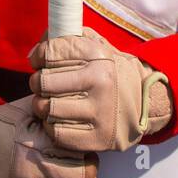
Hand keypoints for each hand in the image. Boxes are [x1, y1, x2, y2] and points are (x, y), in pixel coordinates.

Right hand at [0, 96, 96, 177]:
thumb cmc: (0, 127)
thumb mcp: (26, 111)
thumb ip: (52, 112)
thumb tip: (77, 107)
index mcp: (38, 141)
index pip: (78, 151)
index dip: (88, 152)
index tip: (87, 152)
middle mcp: (33, 166)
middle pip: (80, 176)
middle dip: (89, 172)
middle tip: (87, 167)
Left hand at [28, 26, 171, 152]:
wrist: (144, 104)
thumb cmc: (110, 72)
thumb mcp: (96, 46)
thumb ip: (66, 39)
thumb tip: (34, 54)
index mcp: (99, 55)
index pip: (50, 51)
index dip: (38, 56)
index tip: (39, 61)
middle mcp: (100, 82)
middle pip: (44, 82)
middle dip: (37, 82)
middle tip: (43, 84)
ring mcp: (100, 112)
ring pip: (47, 108)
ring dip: (42, 105)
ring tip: (50, 101)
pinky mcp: (98, 138)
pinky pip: (56, 132)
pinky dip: (51, 126)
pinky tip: (60, 118)